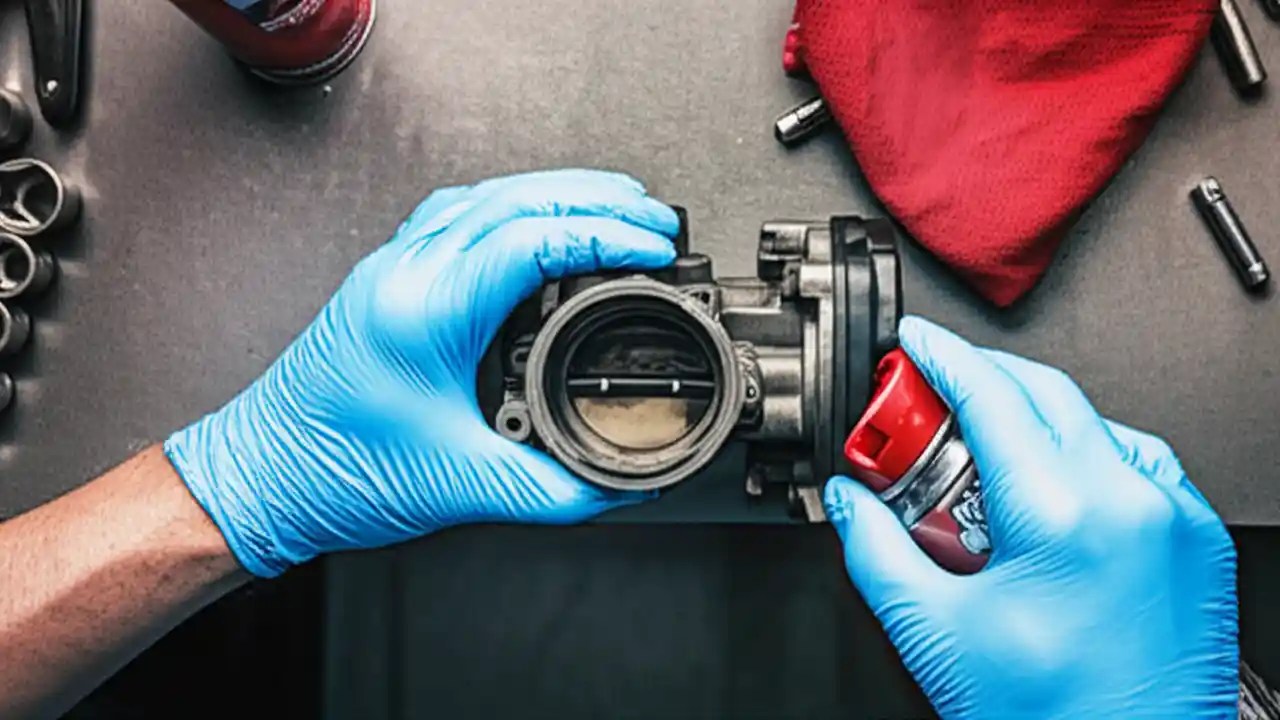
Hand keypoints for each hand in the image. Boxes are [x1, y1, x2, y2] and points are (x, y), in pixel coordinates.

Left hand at [166, 170, 679, 576]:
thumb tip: (621, 485)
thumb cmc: (335, 474)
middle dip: (597, 199)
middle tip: (654, 218)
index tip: (653, 248)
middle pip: (515, 198)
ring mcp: (393, 268)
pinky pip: (460, 215)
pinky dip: (516, 207)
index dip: (605, 237)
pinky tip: (540, 224)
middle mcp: (406, 274)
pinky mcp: (389, 278)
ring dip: (558, 192)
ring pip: (487, 196)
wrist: (263, 478)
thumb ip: (557, 492)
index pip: (531, 242)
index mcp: (426, 313)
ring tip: (615, 207)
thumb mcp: (464, 488)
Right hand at [824, 317, 1237, 717]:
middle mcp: (1131, 500)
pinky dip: (1084, 454)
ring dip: (1032, 418)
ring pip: (1093, 423)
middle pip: (1043, 393)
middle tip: (923, 405)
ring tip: (979, 459)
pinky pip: (1136, 463)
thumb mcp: (936, 632)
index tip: (912, 341)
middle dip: (977, 380)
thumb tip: (847, 503)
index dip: (939, 356)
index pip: (990, 396)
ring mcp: (1174, 517)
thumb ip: (876, 551)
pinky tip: (1047, 488)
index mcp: (1064, 513)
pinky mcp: (1197, 540)